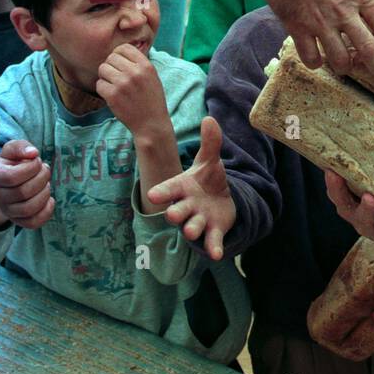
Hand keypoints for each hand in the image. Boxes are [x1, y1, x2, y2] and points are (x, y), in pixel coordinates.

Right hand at [0, 139, 54, 228]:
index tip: (36, 161)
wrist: (6, 183)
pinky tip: (49, 199)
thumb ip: (20, 147)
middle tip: (44, 170)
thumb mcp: (12, 150)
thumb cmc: (12, 163)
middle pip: (23, 192)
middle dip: (42, 178)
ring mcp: (8, 211)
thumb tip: (33, 153)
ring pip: (29, 209)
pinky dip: (46, 211)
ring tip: (46, 184)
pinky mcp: (20, 220)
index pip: (14, 177)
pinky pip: (33, 223)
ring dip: (45, 193)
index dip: (32, 167)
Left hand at [96, 44, 167, 139]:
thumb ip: (139, 63)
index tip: (120, 64)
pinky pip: (99, 84)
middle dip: (111, 67)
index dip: (118, 55)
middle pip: (110, 58)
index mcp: (146, 66)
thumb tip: (119, 51)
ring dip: (105, 78)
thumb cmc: (151, 100)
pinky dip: (103, 90)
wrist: (151, 124)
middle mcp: (135, 72)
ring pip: (102, 69)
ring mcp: (123, 84)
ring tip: (114, 86)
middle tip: (116, 78)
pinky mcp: (113, 96)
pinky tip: (112, 96)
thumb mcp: (152, 77)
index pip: (124, 48)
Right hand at [148, 117, 236, 260]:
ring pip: (192, 227)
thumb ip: (210, 143)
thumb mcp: (210, 161)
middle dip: (175, 213)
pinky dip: (213, 248)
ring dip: (191, 229)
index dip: (161, 193)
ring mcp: (199, 220)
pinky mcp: (213, 232)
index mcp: (183, 188)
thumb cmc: (207, 180)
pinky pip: (211, 241)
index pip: (169, 190)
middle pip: (178, 211)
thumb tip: (209, 119)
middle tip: (172, 215)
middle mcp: (187, 206)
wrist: (221, 200)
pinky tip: (216, 255)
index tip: (152, 195)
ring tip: (191, 231)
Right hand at [324, 171, 373, 256]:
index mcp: (353, 206)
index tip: (331, 171)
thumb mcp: (370, 179)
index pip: (339, 197)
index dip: (334, 187)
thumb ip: (364, 165)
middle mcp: (365, 222)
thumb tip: (356, 125)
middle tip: (370, 198)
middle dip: (365, 209)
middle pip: (359, 218)